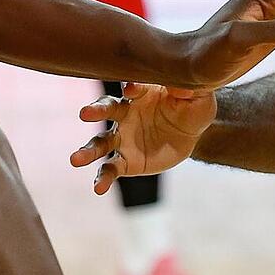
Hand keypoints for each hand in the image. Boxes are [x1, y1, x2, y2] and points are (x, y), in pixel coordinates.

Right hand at [70, 85, 216, 193]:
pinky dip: (102, 178)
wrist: (190, 134)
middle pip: (107, 109)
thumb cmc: (191, 107)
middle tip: (84, 113)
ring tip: (75, 160)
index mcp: (142, 93)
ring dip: (88, 150)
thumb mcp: (199, 97)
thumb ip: (191, 90)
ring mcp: (123, 138)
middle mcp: (125, 113)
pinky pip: (111, 168)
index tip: (132, 89)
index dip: (133, 87)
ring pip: (101, 143)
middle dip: (96, 111)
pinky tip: (98, 188)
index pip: (134, 87)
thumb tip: (181, 86)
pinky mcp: (125, 160)